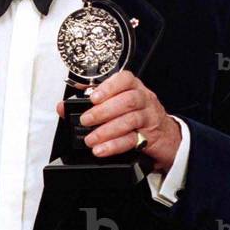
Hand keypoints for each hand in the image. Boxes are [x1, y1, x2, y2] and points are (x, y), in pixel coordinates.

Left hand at [56, 71, 180, 172]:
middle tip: (85, 120)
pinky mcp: (150, 137)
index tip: (93, 97)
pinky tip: (101, 149)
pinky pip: (132, 140)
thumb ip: (88, 105)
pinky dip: (115, 145)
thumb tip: (63, 106)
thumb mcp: (115, 105)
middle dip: (103, 111)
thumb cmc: (136, 116)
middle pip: (128, 101)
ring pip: (130, 120)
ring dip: (107, 130)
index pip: (125, 79)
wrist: (166, 137)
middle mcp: (144, 99)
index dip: (108, 87)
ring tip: (91, 139)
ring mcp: (149, 118)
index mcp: (133, 87)